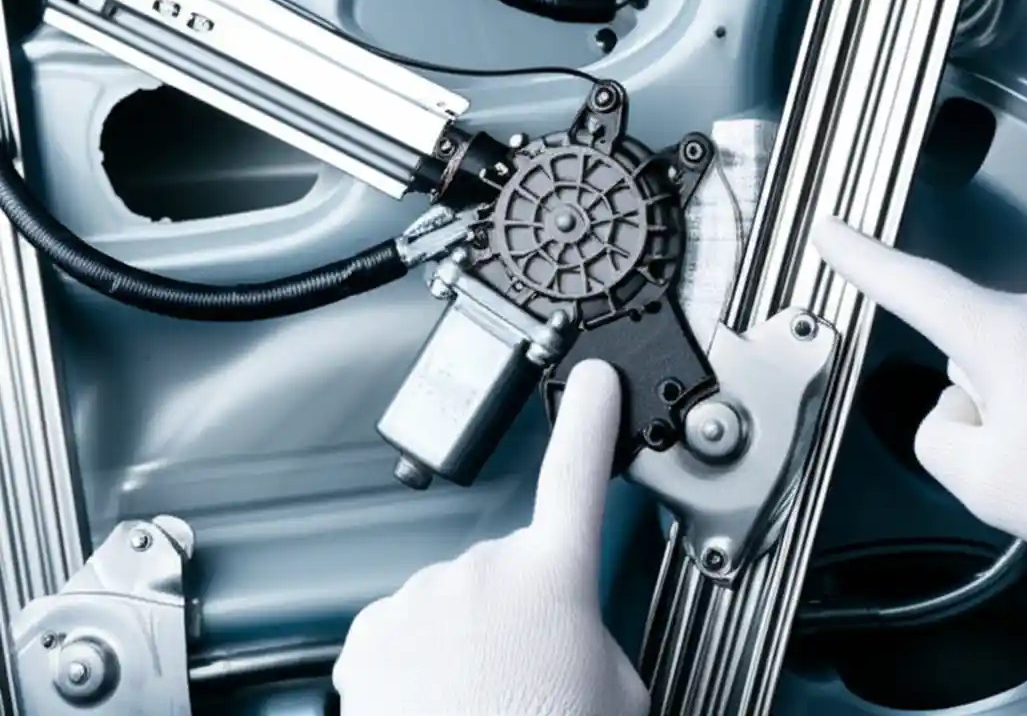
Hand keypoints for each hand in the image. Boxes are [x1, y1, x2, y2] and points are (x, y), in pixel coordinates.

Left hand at [333, 360, 648, 714]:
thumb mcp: (617, 689)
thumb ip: (597, 637)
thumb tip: (574, 635)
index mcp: (556, 574)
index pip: (579, 472)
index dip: (589, 420)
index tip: (593, 381)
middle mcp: (484, 569)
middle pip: (509, 568)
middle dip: (518, 610)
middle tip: (531, 673)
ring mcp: (423, 597)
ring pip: (451, 603)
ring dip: (464, 640)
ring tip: (480, 699)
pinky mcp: (370, 631)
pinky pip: (400, 632)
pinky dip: (414, 662)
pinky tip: (436, 702)